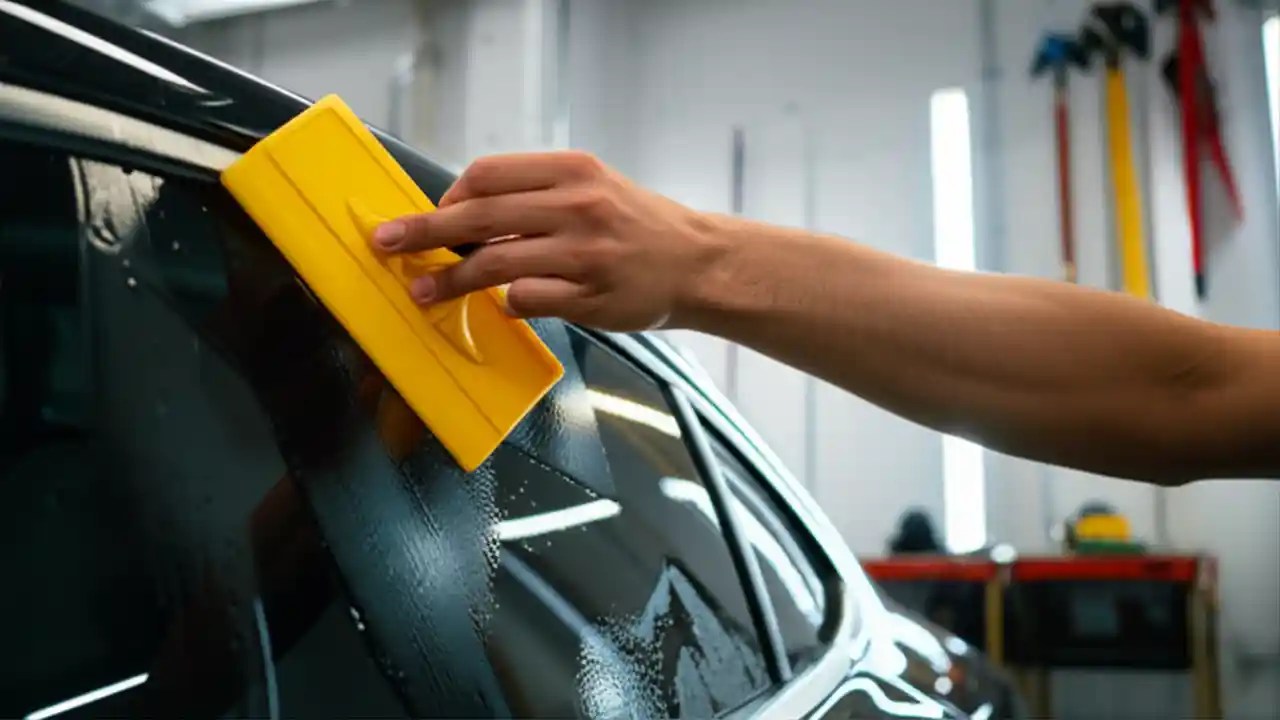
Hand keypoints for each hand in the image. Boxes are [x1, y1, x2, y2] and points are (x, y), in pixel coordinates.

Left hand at [372, 151, 725, 330]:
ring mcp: (584, 253)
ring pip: (495, 263)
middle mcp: (577, 206)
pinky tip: (500, 304)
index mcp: (573, 170)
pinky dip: (505, 302)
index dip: (449, 196)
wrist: (699, 262)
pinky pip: (526, 298)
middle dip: (424, 231)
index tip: (433, 214)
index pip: (487, 174)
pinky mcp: (590, 297)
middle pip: (478, 216)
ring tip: (423, 291)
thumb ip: (536, 194)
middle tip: (387, 242)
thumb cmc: (638, 225)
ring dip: (450, 280)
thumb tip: (463, 212)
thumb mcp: (593, 187)